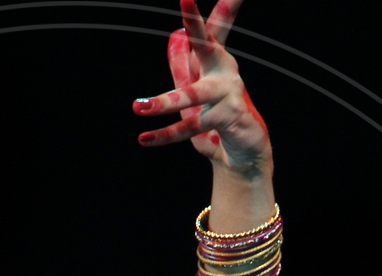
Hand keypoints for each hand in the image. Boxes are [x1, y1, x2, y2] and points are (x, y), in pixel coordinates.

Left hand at [133, 0, 269, 172]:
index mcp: (216, 59)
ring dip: (164, 103)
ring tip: (138, 107)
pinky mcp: (228, 118)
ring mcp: (229, 93)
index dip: (214, 5)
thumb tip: (177, 35)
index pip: (215, 24)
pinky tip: (144, 138)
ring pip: (192, 95)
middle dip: (195, 21)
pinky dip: (166, 135)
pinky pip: (191, 127)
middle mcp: (225, 71)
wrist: (243, 154)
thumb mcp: (196, 89)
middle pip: (207, 43)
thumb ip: (184, 64)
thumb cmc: (218, 118)